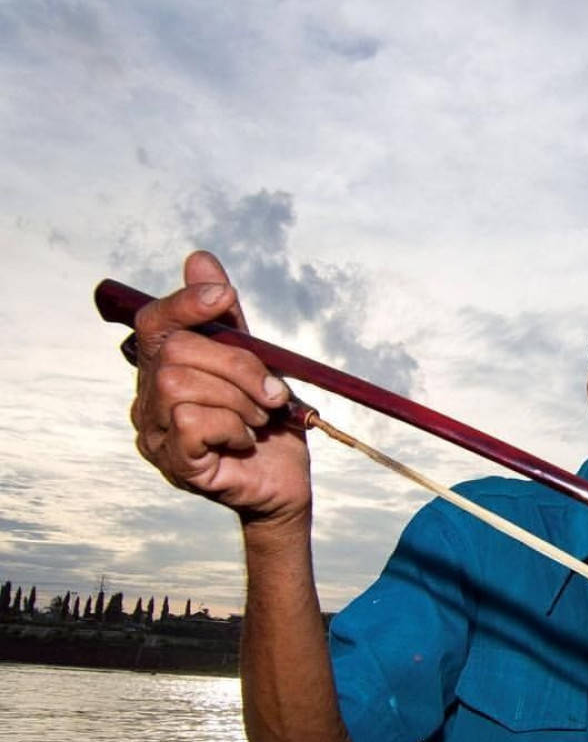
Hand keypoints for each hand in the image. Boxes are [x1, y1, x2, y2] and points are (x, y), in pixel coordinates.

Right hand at [131, 251, 312, 524]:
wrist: (286, 481)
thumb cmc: (269, 424)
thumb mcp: (258, 364)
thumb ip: (228, 321)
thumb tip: (200, 260)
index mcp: (165, 369)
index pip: (155, 323)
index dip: (186, 303)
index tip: (225, 297)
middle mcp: (147, 399)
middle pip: (175, 352)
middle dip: (236, 365)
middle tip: (271, 392)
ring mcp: (153, 433)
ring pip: (179, 386)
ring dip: (237, 399)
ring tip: (260, 418)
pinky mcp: (172, 463)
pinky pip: (189, 423)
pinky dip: (230, 425)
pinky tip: (245, 440)